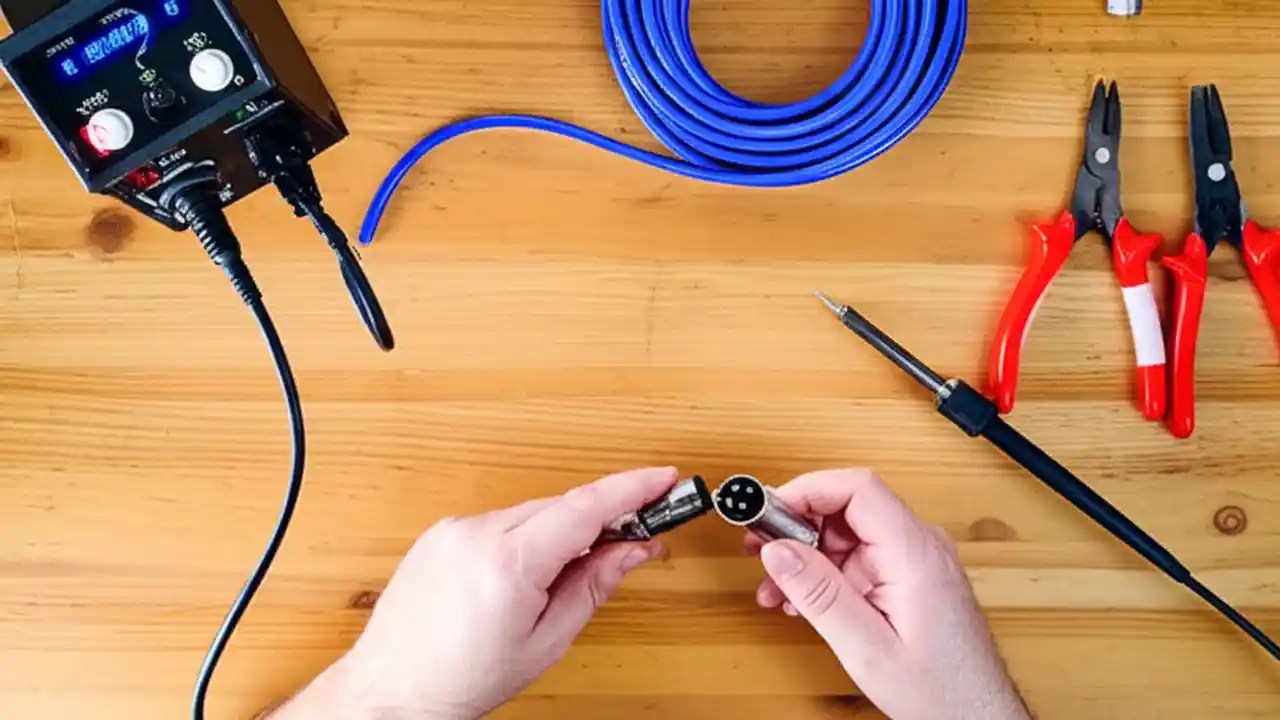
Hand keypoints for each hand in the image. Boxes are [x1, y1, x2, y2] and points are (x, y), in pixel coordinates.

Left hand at [272, 467, 677, 719]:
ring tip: (563, 580)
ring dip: (559, 533)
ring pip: (530, 513)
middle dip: (601, 519)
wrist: (393, 689)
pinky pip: (499, 522)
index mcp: (508, 564)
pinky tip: (526, 574)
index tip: (664, 479)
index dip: (632, 488)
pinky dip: (524, 537)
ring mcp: (454, 530)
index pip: (584, 507)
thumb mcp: (545, 641)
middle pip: (561, 507)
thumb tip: (631, 550)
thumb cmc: (461, 678)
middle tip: (638, 536)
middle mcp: (477, 535)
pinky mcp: (440, 533)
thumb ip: (592, 586)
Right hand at [748, 470, 1028, 719]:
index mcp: (915, 554)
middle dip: (797, 525)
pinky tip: (804, 600)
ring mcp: (915, 559)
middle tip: (759, 549)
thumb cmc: (941, 691)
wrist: (977, 716)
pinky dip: (825, 572)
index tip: (768, 509)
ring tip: (776, 588)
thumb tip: (777, 550)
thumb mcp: (867, 648)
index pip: (858, 488)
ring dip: (806, 555)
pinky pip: (859, 556)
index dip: (807, 490)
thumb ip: (820, 594)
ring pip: (847, 533)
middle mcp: (919, 545)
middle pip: (847, 507)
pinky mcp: (908, 575)